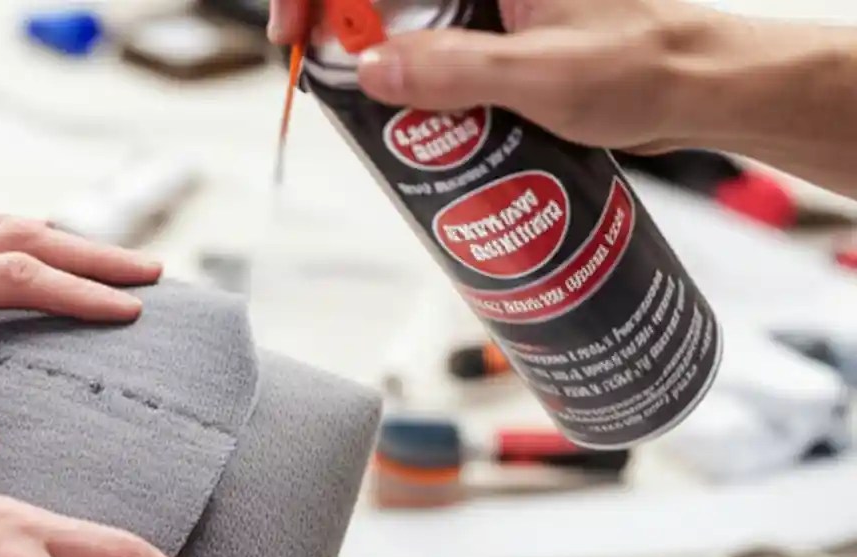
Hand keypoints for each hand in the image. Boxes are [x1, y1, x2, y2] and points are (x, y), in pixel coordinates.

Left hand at [0, 216, 161, 391]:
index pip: (13, 279)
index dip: (75, 292)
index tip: (126, 308)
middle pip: (28, 241)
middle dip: (95, 256)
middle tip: (151, 272)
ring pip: (9, 229)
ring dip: (69, 241)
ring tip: (116, 258)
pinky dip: (29, 237)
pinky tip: (37, 250)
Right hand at [269, 0, 734, 153]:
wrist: (706, 90)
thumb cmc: (654, 66)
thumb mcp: (545, 76)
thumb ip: (457, 70)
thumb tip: (371, 67)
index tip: (298, 26)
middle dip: (337, 13)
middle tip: (306, 60)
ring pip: (404, 6)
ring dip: (366, 39)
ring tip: (346, 87)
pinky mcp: (499, 25)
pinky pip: (431, 33)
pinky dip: (403, 61)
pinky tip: (394, 99)